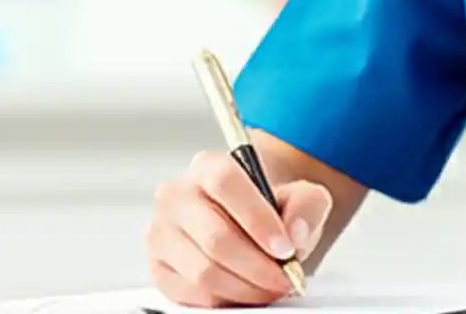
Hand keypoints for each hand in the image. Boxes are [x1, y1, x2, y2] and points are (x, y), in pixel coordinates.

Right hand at [146, 150, 333, 307]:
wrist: (246, 225)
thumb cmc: (268, 209)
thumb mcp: (302, 195)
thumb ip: (307, 205)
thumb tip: (294, 233)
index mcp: (208, 167)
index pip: (225, 183)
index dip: (257, 220)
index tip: (286, 249)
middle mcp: (177, 195)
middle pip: (215, 237)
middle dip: (258, 267)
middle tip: (284, 278)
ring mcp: (162, 232)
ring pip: (203, 271)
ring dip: (245, 288)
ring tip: (269, 287)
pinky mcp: (158, 266)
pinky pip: (191, 293)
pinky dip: (225, 299)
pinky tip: (245, 291)